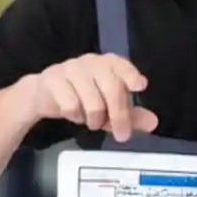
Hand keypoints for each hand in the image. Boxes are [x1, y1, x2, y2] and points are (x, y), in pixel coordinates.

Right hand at [26, 54, 158, 141]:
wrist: (43, 95)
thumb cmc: (82, 98)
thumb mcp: (109, 109)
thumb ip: (131, 115)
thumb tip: (154, 122)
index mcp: (107, 63)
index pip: (120, 64)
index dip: (130, 74)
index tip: (139, 86)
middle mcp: (90, 62)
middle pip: (111, 87)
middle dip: (118, 114)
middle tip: (121, 135)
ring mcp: (70, 68)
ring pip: (92, 100)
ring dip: (94, 118)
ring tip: (92, 122)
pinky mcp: (52, 79)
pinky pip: (70, 104)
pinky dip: (75, 116)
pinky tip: (73, 115)